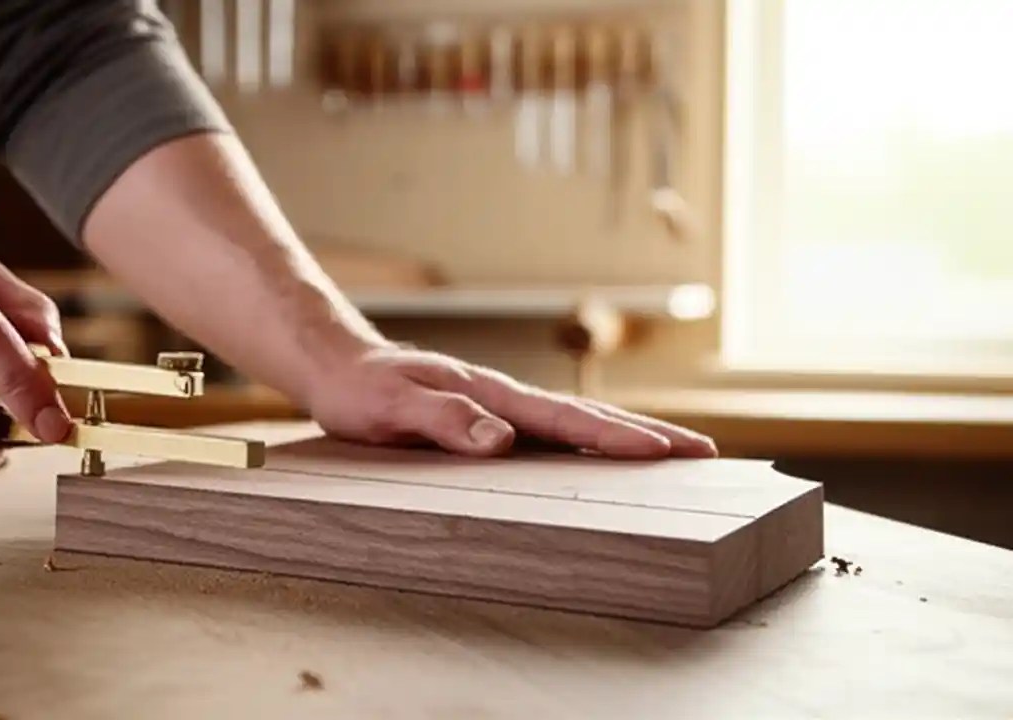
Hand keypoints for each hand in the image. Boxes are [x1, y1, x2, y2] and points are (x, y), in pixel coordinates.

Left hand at [306, 346, 716, 458]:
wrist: (338, 365)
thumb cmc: (361, 389)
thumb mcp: (390, 406)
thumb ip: (443, 418)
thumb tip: (502, 442)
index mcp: (490, 394)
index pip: (565, 418)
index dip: (616, 437)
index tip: (664, 452)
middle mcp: (504, 398)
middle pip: (588, 415)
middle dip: (648, 434)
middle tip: (705, 453)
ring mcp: (501, 407)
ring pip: (576, 422)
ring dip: (627, 435)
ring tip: (675, 455)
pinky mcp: (491, 420)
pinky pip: (552, 433)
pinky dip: (589, 441)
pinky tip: (603, 459)